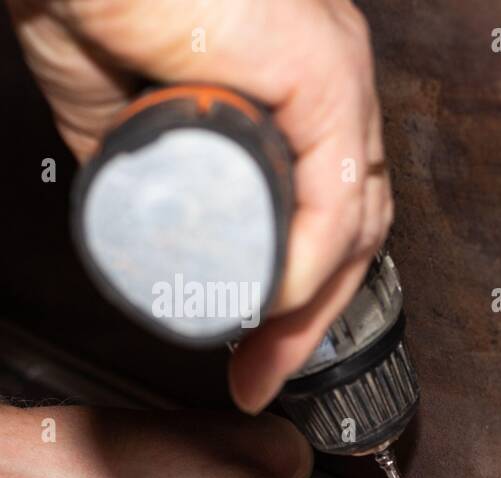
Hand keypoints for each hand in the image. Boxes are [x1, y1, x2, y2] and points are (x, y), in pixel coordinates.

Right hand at [7, 0, 392, 412]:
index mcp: (302, 85)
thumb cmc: (99, 0)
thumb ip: (159, 176)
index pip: (333, 209)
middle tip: (262, 370)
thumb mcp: (128, 121)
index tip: (262, 349)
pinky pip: (332, 194)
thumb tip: (167, 238)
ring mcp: (339, 73)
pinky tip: (269, 299)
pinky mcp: (326, 71)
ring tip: (259, 356)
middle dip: (310, 313)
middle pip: (354, 224)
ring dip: (307, 304)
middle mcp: (335, 79)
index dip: (304, 289)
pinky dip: (306, 259)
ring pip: (353, 219)